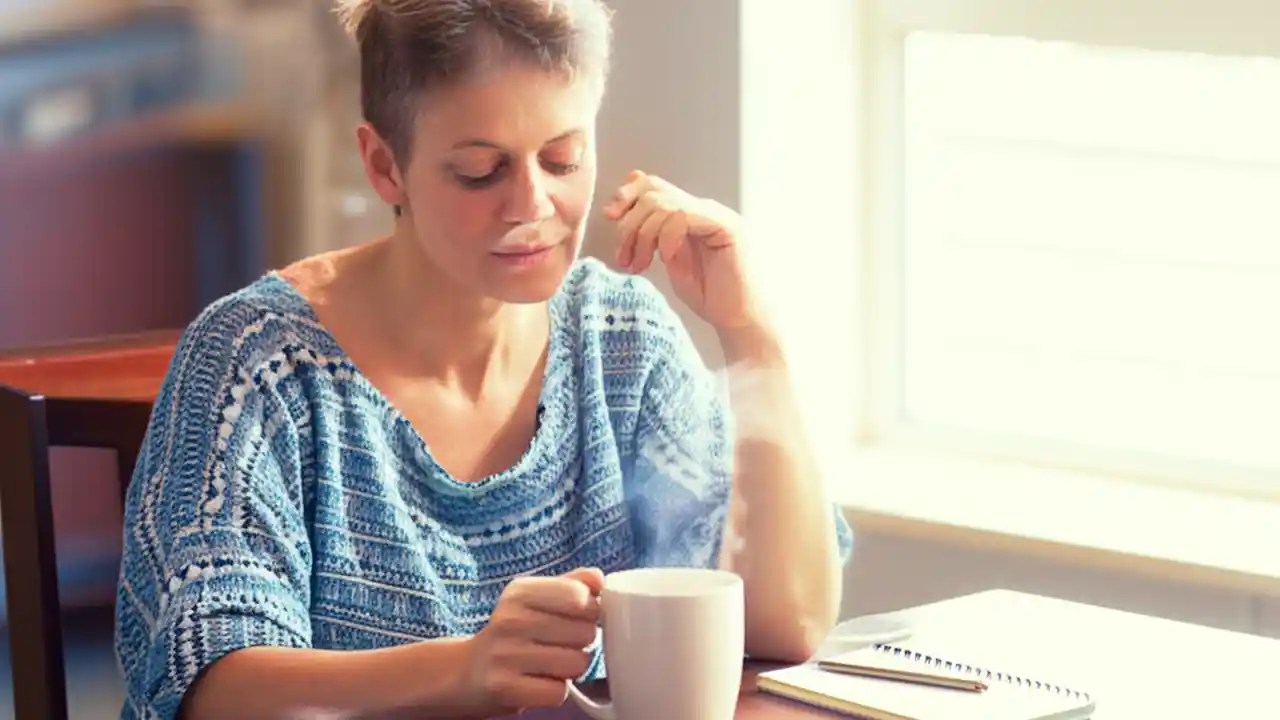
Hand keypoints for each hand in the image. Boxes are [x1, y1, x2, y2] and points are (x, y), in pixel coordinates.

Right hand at [459, 568, 603, 715]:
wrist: (467, 671)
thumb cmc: (513, 632)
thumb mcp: (535, 598)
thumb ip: (571, 583)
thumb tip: (599, 579)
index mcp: (520, 592)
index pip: (580, 596)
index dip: (589, 611)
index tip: (575, 617)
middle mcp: (511, 619)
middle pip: (585, 632)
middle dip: (581, 642)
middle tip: (558, 644)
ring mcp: (506, 654)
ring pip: (577, 663)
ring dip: (571, 669)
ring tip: (550, 664)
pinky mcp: (504, 688)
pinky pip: (559, 692)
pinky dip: (555, 692)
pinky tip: (538, 682)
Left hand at [603, 170, 764, 330]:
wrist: (738, 319)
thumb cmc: (709, 296)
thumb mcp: (668, 261)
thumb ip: (651, 235)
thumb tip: (624, 210)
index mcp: (689, 213)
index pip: (652, 184)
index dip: (626, 195)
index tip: (610, 217)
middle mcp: (703, 208)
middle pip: (653, 190)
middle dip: (629, 222)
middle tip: (624, 256)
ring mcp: (716, 215)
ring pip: (664, 203)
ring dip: (643, 234)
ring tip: (640, 264)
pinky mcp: (726, 226)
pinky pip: (684, 216)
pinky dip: (667, 237)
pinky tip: (666, 258)